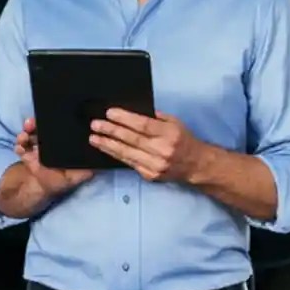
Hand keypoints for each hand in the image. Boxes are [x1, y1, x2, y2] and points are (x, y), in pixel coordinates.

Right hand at [0, 118, 93, 217]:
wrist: (44, 188)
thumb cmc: (63, 179)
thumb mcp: (78, 175)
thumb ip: (87, 170)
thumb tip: (100, 165)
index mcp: (60, 143)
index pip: (56, 128)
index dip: (53, 121)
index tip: (50, 117)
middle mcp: (47, 141)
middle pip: (40, 126)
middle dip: (34, 123)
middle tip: (31, 123)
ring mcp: (36, 146)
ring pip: (29, 133)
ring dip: (25, 132)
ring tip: (24, 135)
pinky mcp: (26, 153)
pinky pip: (20, 146)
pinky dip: (18, 145)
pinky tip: (20, 147)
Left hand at [89, 108, 208, 182]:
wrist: (195, 165)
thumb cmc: (184, 139)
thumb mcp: (175, 122)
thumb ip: (156, 117)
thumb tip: (132, 113)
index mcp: (169, 134)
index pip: (143, 125)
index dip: (125, 119)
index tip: (110, 113)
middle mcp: (162, 150)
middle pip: (132, 139)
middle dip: (111, 131)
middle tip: (95, 125)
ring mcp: (155, 165)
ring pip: (127, 154)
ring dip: (108, 145)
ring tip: (94, 138)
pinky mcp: (150, 175)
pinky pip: (129, 163)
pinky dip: (116, 155)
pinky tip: (106, 149)